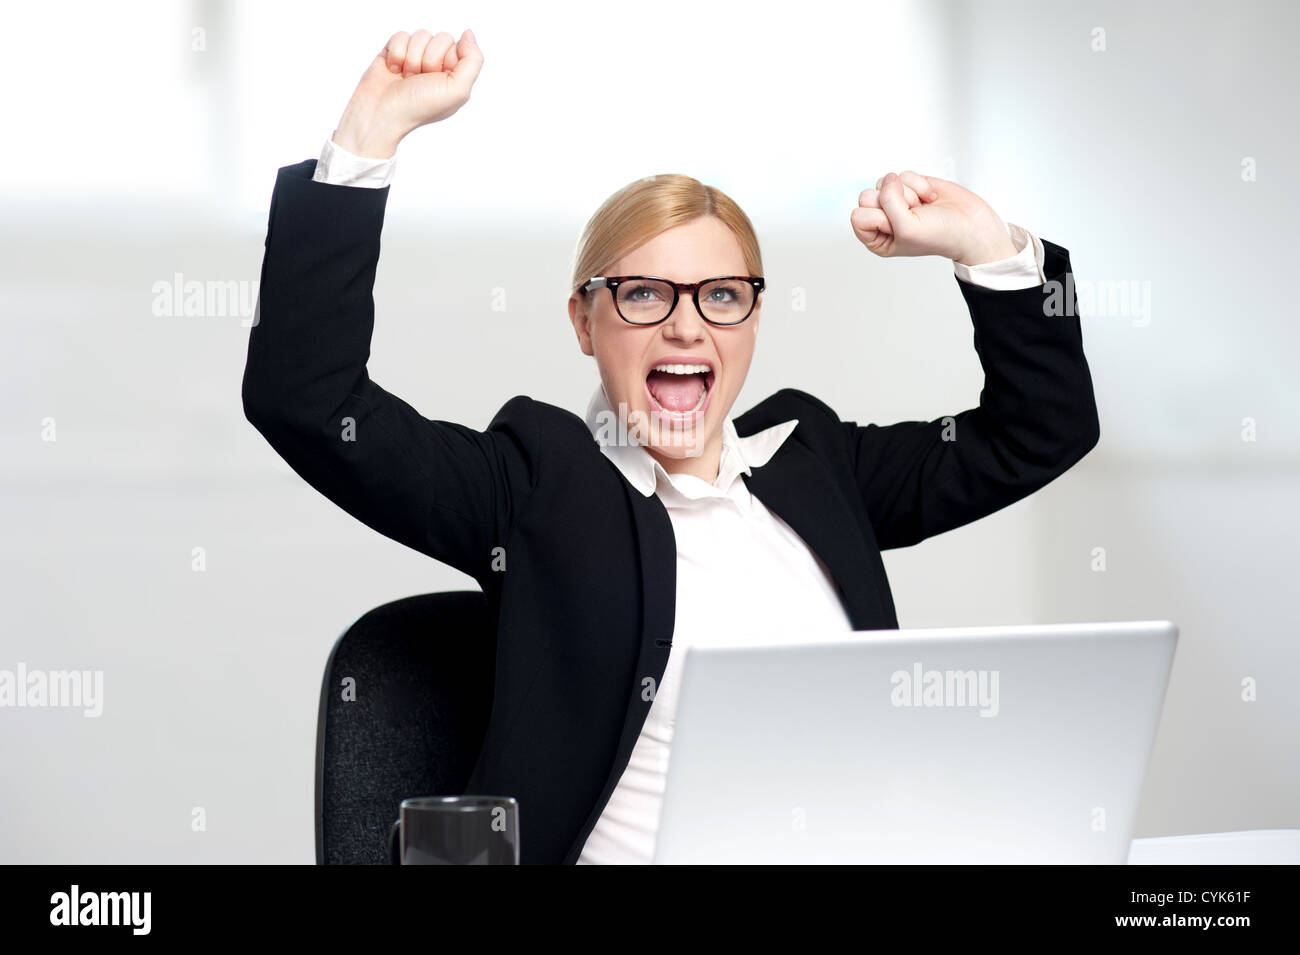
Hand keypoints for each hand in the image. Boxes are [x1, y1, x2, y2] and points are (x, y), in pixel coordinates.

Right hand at [331, 28, 483, 158]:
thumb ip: (473, 60)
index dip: (447, 59)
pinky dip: (396, 53)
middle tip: (420, 80)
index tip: (438, 78)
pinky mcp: (395, 52)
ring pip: (421, 35)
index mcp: (454, 75)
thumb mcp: (458, 90)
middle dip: (429, 59)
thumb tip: (468, 34)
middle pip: (441, 38)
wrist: (381, 113)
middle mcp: (437, 66)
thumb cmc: (419, 108)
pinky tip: (393, 70)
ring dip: (412, 58)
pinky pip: (401, 35)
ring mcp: (415, 58)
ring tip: (406, 78)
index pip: (459, 46)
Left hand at [850, 171, 1018, 264]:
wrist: (970, 227)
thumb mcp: (906, 228)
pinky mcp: (910, 185)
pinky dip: (919, 184)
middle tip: (912, 214)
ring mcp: (896, 200)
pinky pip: (903, 174)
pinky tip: (929, 198)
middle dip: (894, 202)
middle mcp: (882, 219)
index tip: (901, 226)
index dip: (882, 217)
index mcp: (875, 238)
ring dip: (909, 193)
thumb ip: (888, 202)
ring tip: (922, 207)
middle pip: (867, 196)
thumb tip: (889, 178)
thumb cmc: (941, 236)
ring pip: (885, 183)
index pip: (859, 216)